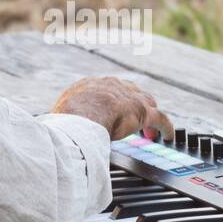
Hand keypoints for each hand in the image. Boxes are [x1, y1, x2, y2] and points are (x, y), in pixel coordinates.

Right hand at [51, 76, 174, 140]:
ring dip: (149, 117)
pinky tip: (169, 136)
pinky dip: (166, 127)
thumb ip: (63, 118)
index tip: (114, 110)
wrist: (80, 116)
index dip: (113, 101)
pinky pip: (160, 119)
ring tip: (152, 130)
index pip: (107, 90)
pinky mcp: (142, 112)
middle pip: (130, 92)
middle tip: (136, 119)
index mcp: (91, 85)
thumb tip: (53, 130)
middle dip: (135, 104)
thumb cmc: (66, 119)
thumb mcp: (61, 113)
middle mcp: (112, 85)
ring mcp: (129, 98)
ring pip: (146, 104)